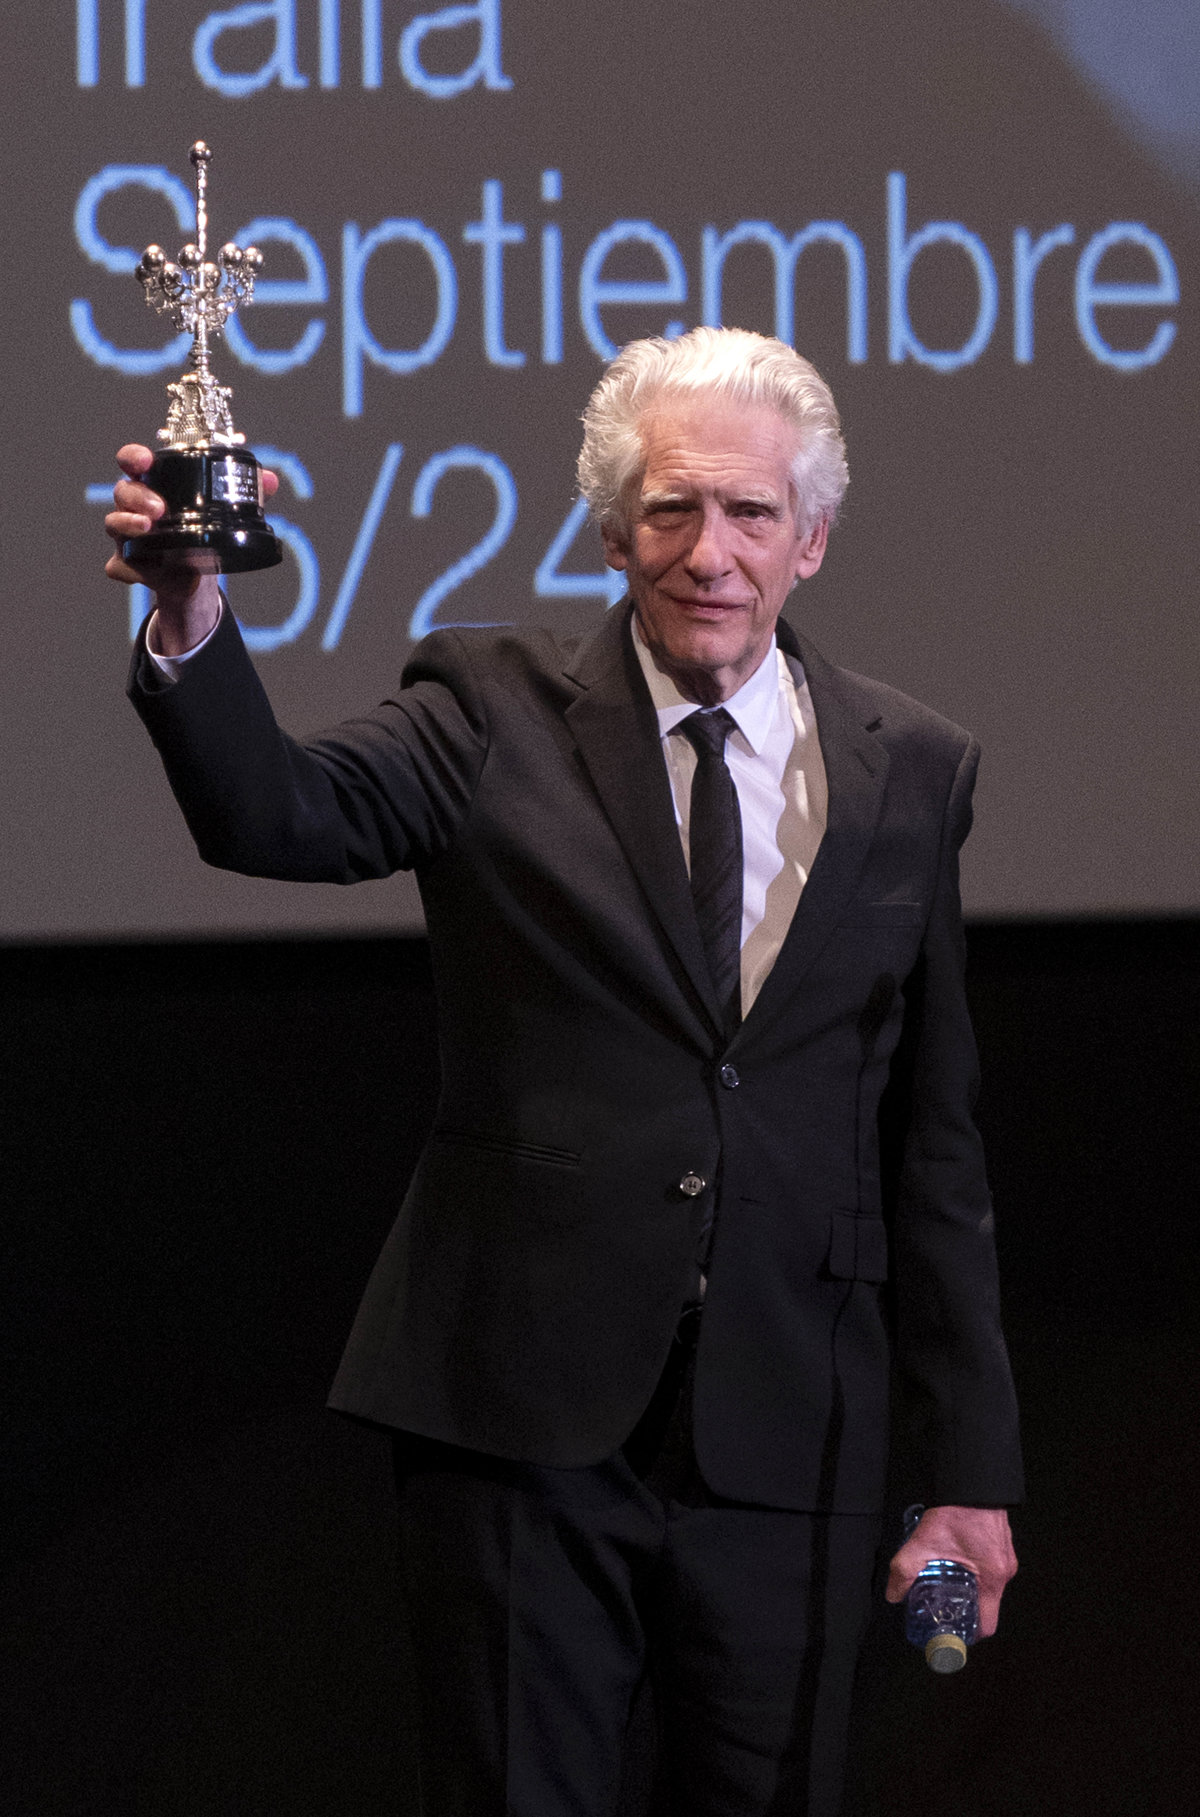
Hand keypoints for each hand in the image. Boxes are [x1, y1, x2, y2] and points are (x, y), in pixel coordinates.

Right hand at [103, 444, 277, 656]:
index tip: (145, 460)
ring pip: (114, 523)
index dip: (134, 456)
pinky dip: (126, 567)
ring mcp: (128, 535)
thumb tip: (270, 481)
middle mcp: (135, 506)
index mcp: (155, 485)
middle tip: (159, 508)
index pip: (133, 462)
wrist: (194, 576)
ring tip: (148, 527)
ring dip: (127, 524)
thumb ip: (247, 494)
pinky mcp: (129, 564)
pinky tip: (141, 571)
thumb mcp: (225, 513)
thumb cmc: (202, 533)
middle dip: (137, 496)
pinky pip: (117, 566)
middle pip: (123, 491)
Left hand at [885, 1505, 1015, 1637]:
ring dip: (967, 1591)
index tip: (952, 1634)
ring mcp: (1005, 1558)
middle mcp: (1004, 1572)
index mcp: (992, 1579)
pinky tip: (953, 1565)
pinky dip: (973, 1575)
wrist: (972, 1479)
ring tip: (944, 1588)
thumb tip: (894, 1594)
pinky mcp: (1000, 1545)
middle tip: (942, 1610)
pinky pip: (989, 1570)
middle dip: (963, 1612)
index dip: (969, 1634)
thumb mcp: (924, 1542)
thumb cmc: (957, 1509)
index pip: (987, 1624)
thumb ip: (905, 1569)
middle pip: (986, 1607)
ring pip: (987, 1588)